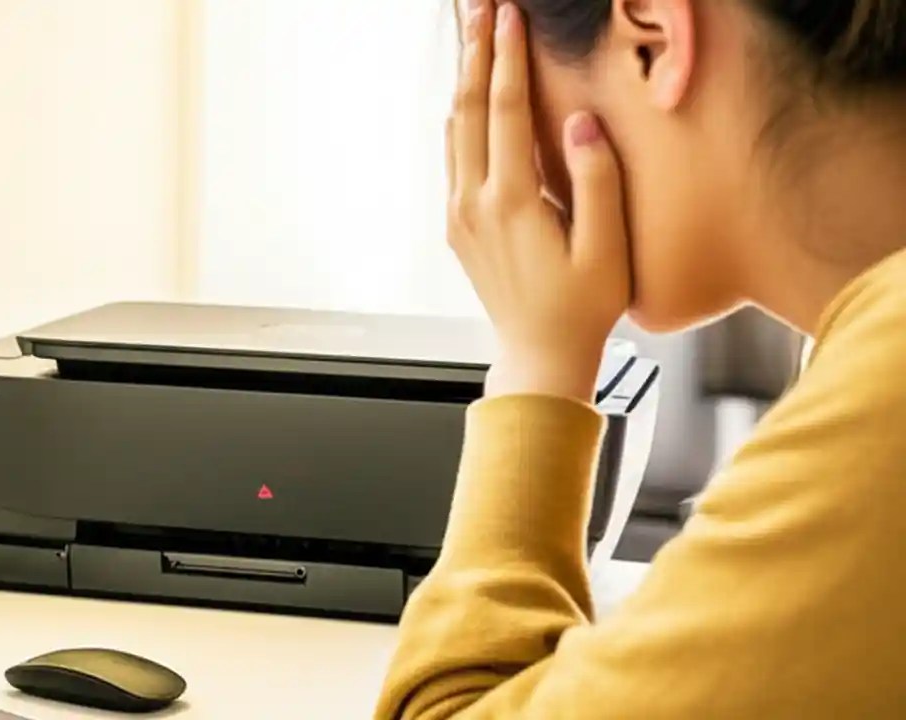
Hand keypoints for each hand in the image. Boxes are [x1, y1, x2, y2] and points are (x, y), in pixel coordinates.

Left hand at [449, 1, 630, 402]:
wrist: (539, 355)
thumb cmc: (582, 307)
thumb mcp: (606, 249)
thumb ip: (596, 181)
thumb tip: (579, 121)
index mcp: (511, 202)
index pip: (506, 110)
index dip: (508, 57)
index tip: (509, 15)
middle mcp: (474, 203)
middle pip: (468, 109)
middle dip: (475, 53)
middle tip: (480, 8)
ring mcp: (460, 214)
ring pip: (454, 130)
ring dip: (464, 81)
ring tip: (472, 38)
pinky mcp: (458, 226)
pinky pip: (454, 156)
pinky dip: (462, 117)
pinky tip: (470, 98)